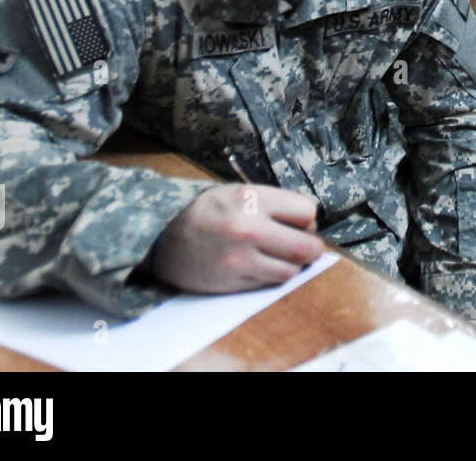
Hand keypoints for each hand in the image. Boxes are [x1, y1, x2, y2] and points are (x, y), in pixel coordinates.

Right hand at [151, 184, 325, 293]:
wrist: (164, 237)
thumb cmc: (208, 212)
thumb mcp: (239, 192)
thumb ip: (274, 204)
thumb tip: (311, 223)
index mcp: (253, 198)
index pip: (307, 212)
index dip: (306, 219)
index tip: (298, 223)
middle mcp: (249, 227)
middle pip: (307, 246)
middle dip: (310, 247)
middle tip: (303, 246)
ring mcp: (241, 257)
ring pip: (293, 269)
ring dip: (292, 264)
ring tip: (277, 255)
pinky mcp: (234, 280)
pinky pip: (272, 282)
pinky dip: (273, 275)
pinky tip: (260, 265)